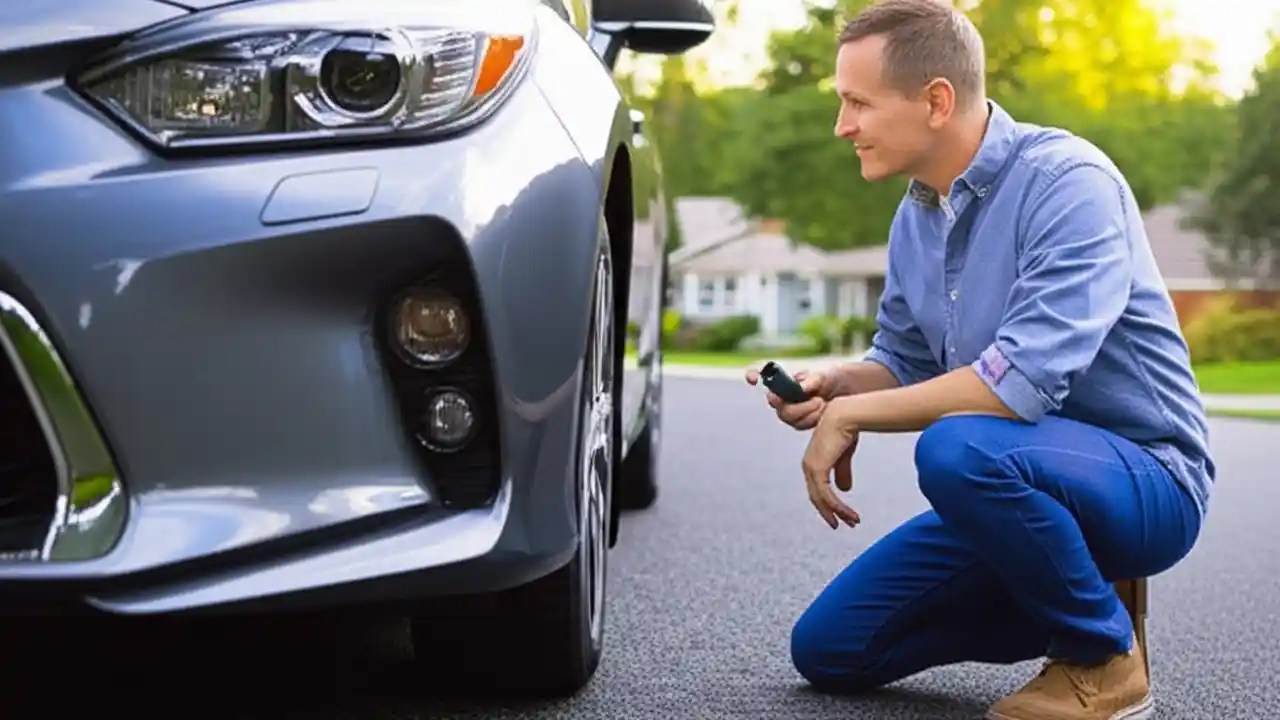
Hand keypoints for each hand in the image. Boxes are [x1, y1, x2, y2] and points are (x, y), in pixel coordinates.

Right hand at [744, 365, 830, 429]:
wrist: (849, 392)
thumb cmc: (833, 379)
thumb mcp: (825, 376)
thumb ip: (811, 381)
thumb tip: (799, 386)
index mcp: (784, 379)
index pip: (760, 373)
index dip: (753, 374)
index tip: (753, 378)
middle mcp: (783, 395)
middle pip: (779, 406)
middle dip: (798, 407)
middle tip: (819, 401)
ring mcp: (790, 410)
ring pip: (789, 418)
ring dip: (808, 414)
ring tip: (824, 404)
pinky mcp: (801, 422)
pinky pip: (800, 425)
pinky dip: (813, 419)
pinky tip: (824, 411)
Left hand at [800, 397, 861, 528]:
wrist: (845, 416)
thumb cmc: (845, 430)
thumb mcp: (844, 455)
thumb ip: (842, 471)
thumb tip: (845, 489)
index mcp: (813, 462)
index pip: (817, 489)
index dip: (828, 503)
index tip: (841, 515)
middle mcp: (808, 467)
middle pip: (817, 498)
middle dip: (831, 513)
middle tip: (844, 524)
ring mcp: (811, 468)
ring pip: (822, 500)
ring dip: (838, 513)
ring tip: (852, 522)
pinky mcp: (818, 469)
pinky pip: (827, 495)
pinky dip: (838, 507)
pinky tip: (849, 514)